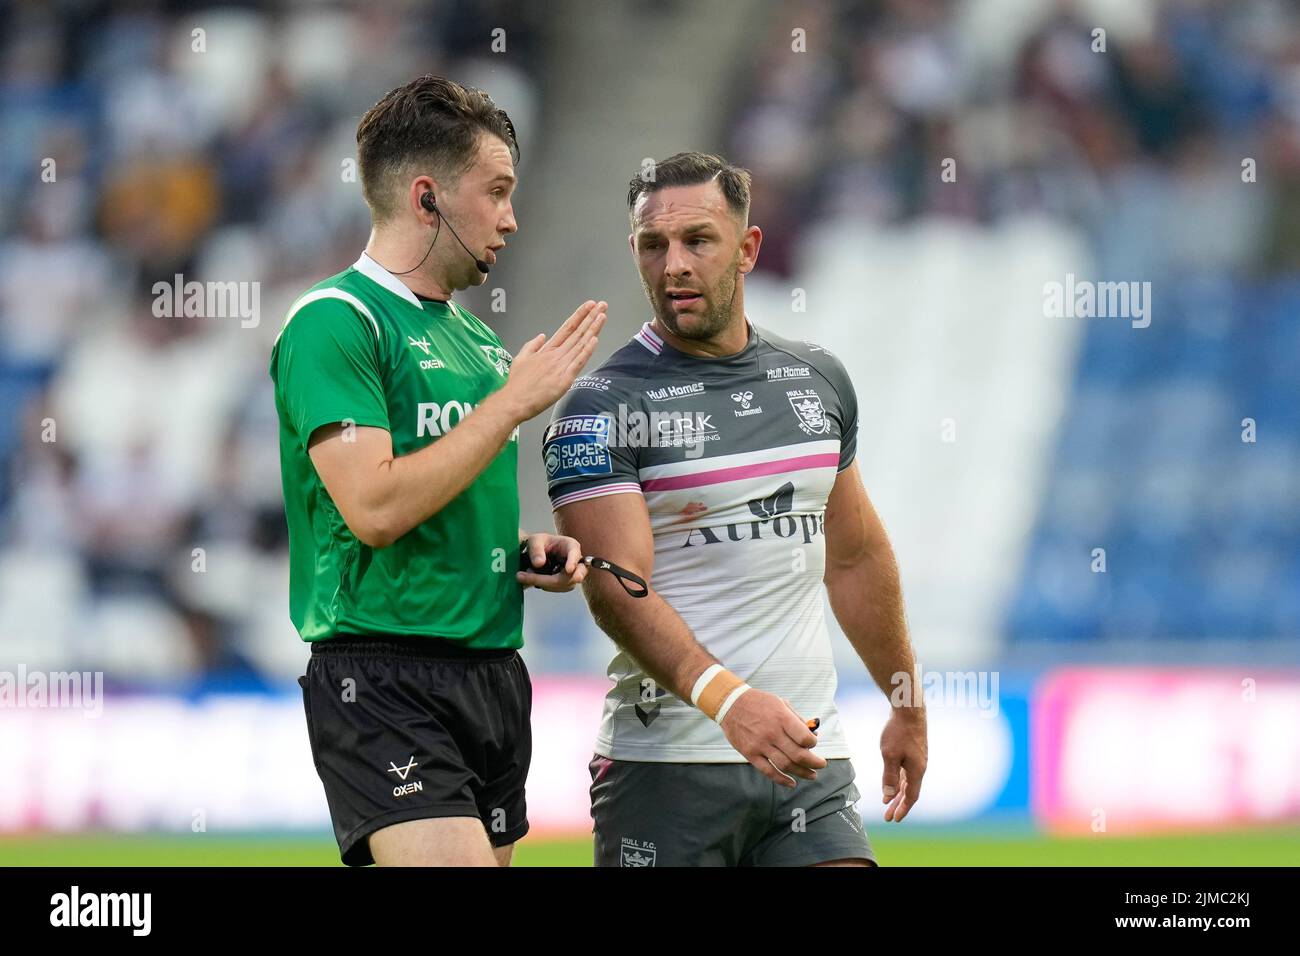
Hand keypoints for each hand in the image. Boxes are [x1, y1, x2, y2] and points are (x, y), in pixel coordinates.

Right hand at [500, 300, 605, 421]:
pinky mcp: (564, 379)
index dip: (579, 315)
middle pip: (577, 332)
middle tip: (602, 305)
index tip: (589, 306)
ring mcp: (560, 366)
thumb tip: (542, 335)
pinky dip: (587, 350)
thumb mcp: (520, 359)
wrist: (513, 401)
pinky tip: (595, 339)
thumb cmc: (516, 384)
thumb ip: (532, 345)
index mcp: (546, 349)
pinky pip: (578, 362)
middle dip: (590, 317)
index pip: (566, 328)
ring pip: (580, 344)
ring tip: (602, 316)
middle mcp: (555, 354)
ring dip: (593, 329)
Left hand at [517, 533, 588, 591]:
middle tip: (537, 584)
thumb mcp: (534, 541)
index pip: (575, 554)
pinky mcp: (567, 583)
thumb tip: (539, 563)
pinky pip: (560, 588)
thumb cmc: (539, 543)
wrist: (538, 553)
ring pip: (566, 584)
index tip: (568, 570)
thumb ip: (536, 550)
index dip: (573, 562)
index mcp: (570, 545)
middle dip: (557, 581)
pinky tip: (535, 580)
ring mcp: (574, 573)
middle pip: (575, 574)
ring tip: (526, 576)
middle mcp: (576, 560)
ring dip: (546, 584)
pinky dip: (546, 586)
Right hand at [718, 689, 825, 788]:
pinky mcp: (750, 754)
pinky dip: (782, 780)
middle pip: (798, 755)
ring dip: (802, 773)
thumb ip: (798, 719)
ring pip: (786, 765)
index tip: (814, 744)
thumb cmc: (759, 702)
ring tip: (812, 775)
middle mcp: (772, 733)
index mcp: (782, 718)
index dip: (813, 744)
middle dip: (814, 763)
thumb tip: (814, 734)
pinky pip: (768, 771)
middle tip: (821, 764)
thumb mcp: (781, 703)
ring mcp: (760, 745)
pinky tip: (792, 783)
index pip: (804, 738)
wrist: (730, 704)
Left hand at [880, 706, 926, 821]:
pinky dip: (898, 780)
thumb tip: (888, 795)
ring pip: (907, 782)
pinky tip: (891, 783)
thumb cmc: (899, 731)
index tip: (894, 819)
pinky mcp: (913, 752)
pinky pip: (906, 772)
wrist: (909, 709)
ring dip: (897, 793)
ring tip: (887, 803)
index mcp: (916, 771)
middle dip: (898, 804)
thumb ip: (889, 776)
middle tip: (888, 816)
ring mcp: (917, 759)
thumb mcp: (889, 755)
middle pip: (909, 791)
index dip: (902, 809)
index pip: (911, 796)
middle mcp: (919, 767)